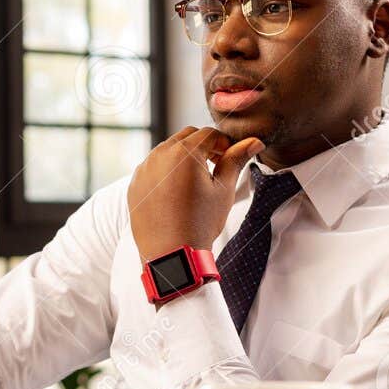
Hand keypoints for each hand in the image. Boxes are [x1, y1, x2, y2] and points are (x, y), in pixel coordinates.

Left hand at [127, 127, 263, 262]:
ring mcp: (144, 169)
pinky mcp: (135, 184)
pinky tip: (176, 192)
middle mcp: (160, 155)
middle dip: (203, 146)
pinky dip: (165, 170)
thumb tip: (254, 142)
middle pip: (186, 136)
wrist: (171, 255)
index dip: (223, 143)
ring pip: (167, 149)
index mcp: (184, 153)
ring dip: (183, 156)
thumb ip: (236, 160)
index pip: (209, 134)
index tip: (229, 158)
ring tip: (196, 180)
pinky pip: (152, 166)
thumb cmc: (200, 224)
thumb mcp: (223, 190)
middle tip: (215, 166)